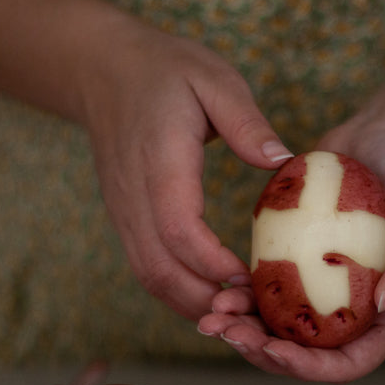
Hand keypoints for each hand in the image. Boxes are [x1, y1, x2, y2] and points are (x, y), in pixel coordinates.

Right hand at [81, 17, 291, 319]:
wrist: (102, 69)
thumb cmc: (166, 70)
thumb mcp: (214, 78)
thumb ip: (246, 120)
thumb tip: (282, 161)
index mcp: (159, 162)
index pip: (178, 228)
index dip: (213, 263)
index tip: (252, 279)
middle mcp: (133, 196)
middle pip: (159, 269)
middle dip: (207, 301)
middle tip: (256, 313)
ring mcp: (123, 212)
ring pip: (150, 277)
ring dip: (192, 305)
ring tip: (240, 315)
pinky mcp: (125, 219)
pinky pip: (148, 268)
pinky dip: (179, 292)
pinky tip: (215, 298)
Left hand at [198, 125, 384, 381]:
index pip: (349, 362)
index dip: (310, 367)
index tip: (274, 349)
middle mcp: (348, 308)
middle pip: (303, 352)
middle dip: (261, 351)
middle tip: (226, 332)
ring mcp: (317, 286)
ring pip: (275, 327)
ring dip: (242, 330)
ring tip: (212, 315)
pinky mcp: (294, 260)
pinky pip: (263, 290)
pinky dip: (238, 295)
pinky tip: (218, 287)